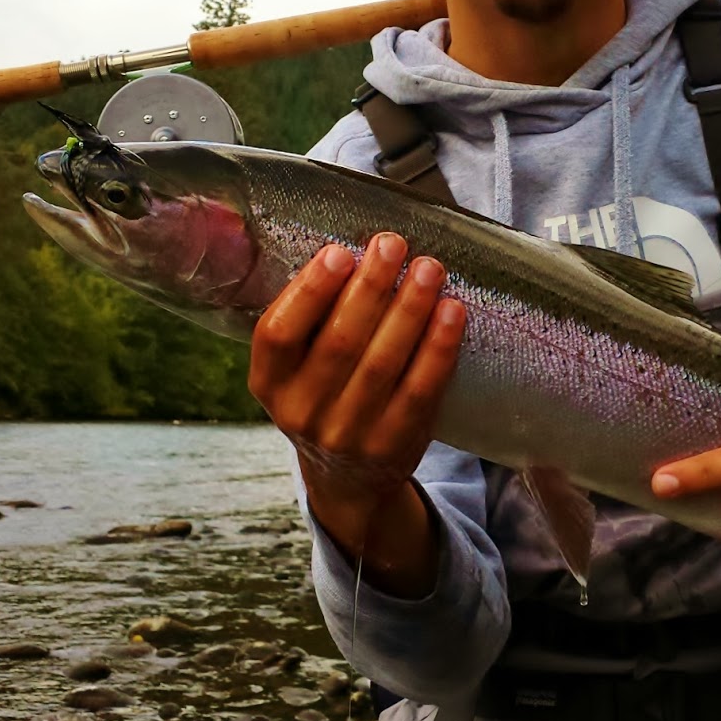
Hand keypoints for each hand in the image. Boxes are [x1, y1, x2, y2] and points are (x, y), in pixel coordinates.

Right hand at [249, 232, 465, 593]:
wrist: (347, 476)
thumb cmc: (324, 394)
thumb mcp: (296, 366)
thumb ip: (311, 317)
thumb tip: (355, 247)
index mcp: (269, 382)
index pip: (278, 334)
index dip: (309, 292)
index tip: (340, 253)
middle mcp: (302, 412)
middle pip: (339, 341)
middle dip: (371, 287)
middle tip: (393, 244)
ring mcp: (348, 435)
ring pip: (383, 363)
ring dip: (410, 308)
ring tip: (428, 268)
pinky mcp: (393, 446)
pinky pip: (421, 390)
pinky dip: (439, 347)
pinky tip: (451, 311)